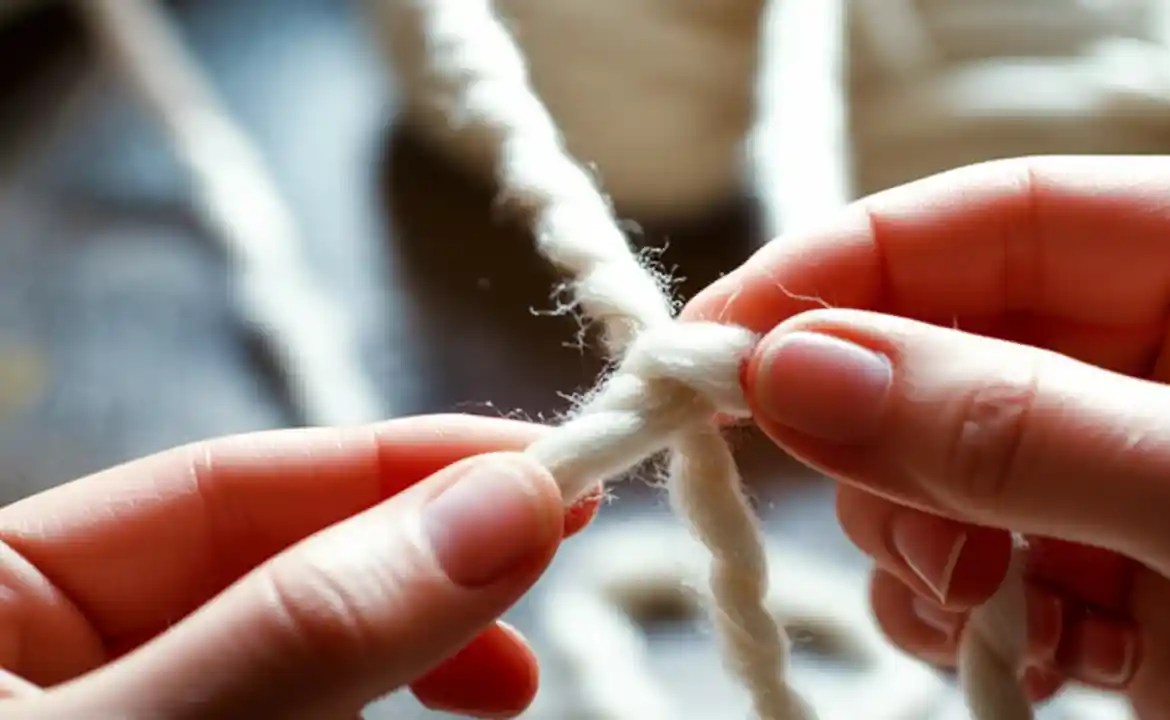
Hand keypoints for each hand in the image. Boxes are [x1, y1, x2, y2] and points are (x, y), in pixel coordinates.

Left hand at [0, 415, 596, 718]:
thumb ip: (305, 628)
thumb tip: (498, 503)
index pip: (235, 481)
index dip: (406, 462)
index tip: (552, 465)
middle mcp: (57, 650)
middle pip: (280, 562)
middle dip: (425, 563)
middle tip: (555, 557)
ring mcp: (130, 714)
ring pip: (306, 650)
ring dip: (419, 648)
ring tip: (508, 682)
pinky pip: (299, 711)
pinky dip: (376, 703)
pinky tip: (448, 701)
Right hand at [685, 156, 1169, 716]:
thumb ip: (1009, 426)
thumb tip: (793, 370)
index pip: (990, 221)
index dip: (843, 270)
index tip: (719, 342)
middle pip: (947, 347)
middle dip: (869, 419)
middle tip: (823, 478)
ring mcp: (1143, 482)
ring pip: (945, 467)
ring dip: (907, 527)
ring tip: (949, 587)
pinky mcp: (1129, 596)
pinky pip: (984, 572)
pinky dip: (946, 606)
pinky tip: (973, 637)